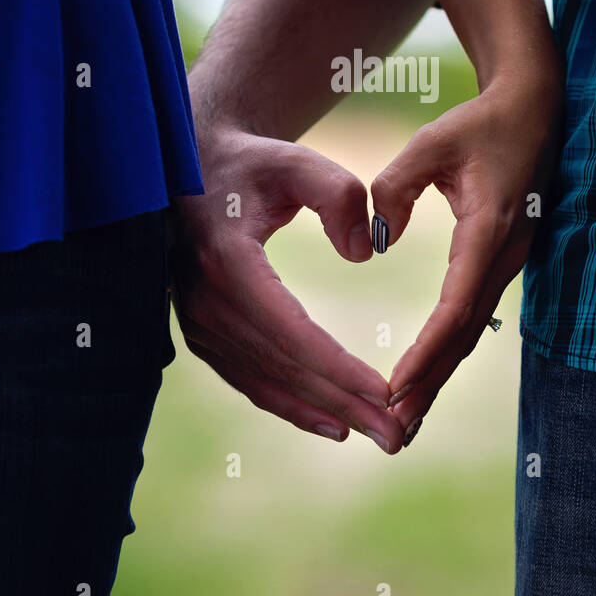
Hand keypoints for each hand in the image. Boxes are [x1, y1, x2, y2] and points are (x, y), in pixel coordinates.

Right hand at [169, 125, 403, 453]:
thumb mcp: (298, 160)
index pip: (289, 330)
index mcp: (226, 261)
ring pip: (268, 382)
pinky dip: (292, 407)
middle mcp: (205, 301)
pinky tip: (333, 425)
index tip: (386, 391)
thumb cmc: (255, 164)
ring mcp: (198, 323)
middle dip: (345, 404)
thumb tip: (365, 252)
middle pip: (284, 367)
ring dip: (325, 413)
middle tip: (398, 435)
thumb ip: (339, 193)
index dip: (338, 367)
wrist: (197, 169)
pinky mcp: (203, 335)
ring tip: (379, 435)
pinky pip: (250, 381)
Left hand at [372, 77, 563, 443]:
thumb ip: (395, 186)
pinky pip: (473, 317)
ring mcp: (509, 262)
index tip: (394, 387)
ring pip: (471, 332)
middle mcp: (504, 256)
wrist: (535, 109)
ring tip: (405, 424)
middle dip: (430, 385)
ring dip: (439, 377)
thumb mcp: (431, 142)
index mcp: (489, 229)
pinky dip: (448, 352)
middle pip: (465, 335)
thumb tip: (377, 239)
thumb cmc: (479, 122)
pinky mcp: (502, 262)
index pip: (455, 306)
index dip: (426, 351)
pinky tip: (426, 379)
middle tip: (393, 433)